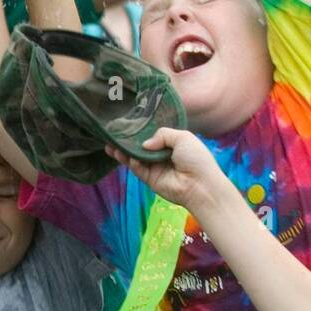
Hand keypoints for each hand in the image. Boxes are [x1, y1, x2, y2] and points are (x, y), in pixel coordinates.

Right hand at [105, 126, 228, 212]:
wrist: (200, 185)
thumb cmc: (196, 159)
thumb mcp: (183, 137)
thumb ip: (162, 134)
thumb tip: (145, 144)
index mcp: (172, 143)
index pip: (153, 135)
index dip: (141, 130)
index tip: (127, 124)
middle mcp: (162, 154)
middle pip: (141, 146)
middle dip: (128, 141)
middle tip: (113, 134)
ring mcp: (155, 167)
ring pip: (135, 157)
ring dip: (123, 152)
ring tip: (110, 145)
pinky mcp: (149, 179)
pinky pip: (137, 168)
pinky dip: (130, 162)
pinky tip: (126, 156)